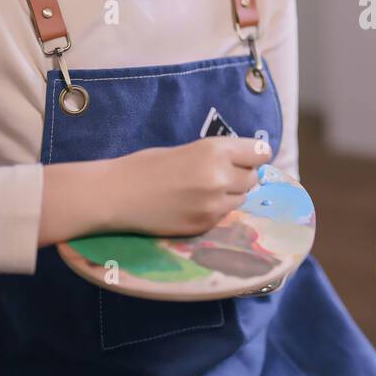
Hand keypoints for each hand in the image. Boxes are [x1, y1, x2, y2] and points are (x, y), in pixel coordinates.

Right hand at [40, 136, 272, 244]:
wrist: (115, 196)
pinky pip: (223, 216)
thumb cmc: (145, 166)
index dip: (253, 156)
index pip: (260, 153)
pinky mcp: (205, 225)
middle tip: (219, 176)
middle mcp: (221, 177)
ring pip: (241, 199)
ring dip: (230, 195)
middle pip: (253, 178)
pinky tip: (192, 206)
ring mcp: (214, 205)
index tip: (246, 159)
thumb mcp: (186, 150)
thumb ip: (216, 156)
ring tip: (203, 192)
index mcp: (215, 150)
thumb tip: (242, 163)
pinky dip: (215, 211)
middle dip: (241, 176)